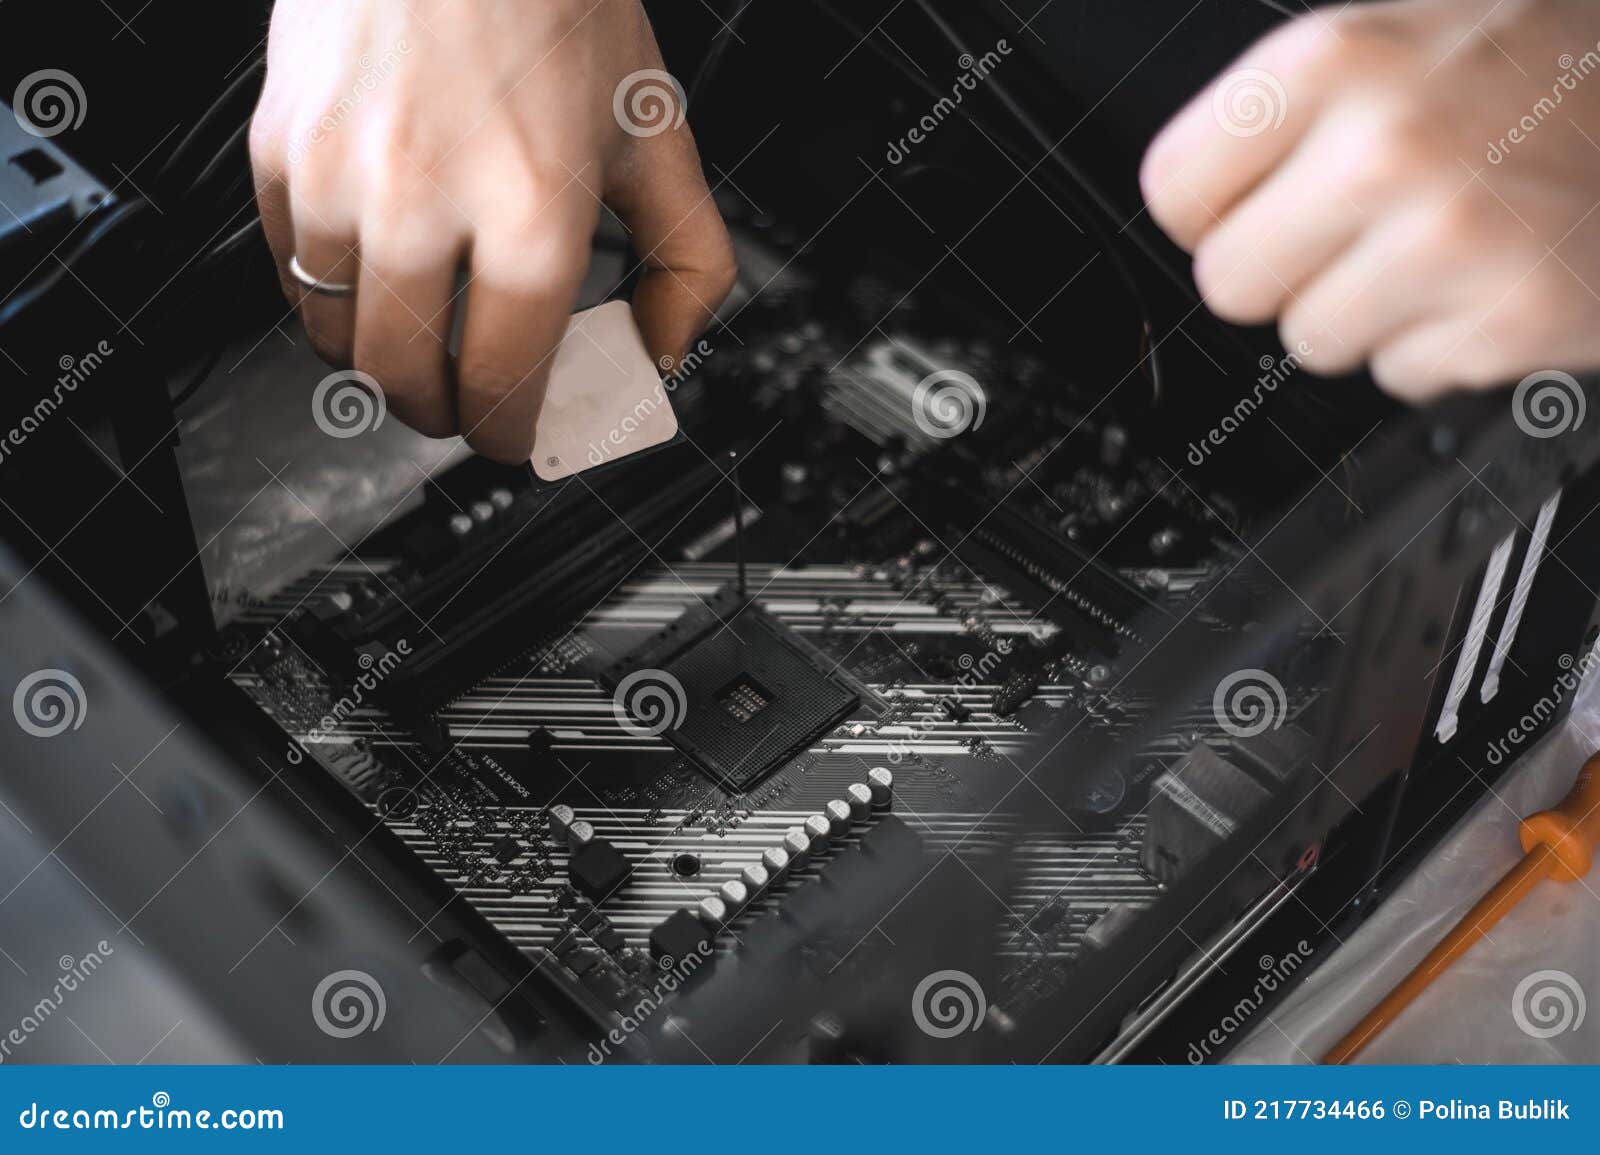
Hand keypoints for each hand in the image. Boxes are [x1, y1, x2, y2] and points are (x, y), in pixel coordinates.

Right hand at [249, 0, 735, 461]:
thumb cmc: (555, 7)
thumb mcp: (656, 138)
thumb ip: (686, 261)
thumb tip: (662, 349)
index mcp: (532, 213)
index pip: (504, 388)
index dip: (512, 436)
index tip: (517, 435)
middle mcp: (424, 202)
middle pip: (406, 382)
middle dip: (442, 413)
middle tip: (467, 398)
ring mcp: (337, 174)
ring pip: (335, 338)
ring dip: (380, 359)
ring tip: (423, 333)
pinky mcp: (279, 146)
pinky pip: (288, 268)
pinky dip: (330, 291)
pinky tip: (377, 265)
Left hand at [1140, 0, 1599, 399]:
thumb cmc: (1547, 61)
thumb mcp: (1399, 33)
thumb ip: (1288, 110)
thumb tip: (1192, 198)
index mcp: (1337, 61)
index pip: (1174, 191)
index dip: (1212, 208)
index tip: (1254, 203)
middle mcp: (1387, 149)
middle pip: (1228, 283)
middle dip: (1281, 267)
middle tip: (1355, 229)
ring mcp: (1450, 242)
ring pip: (1308, 341)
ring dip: (1361, 311)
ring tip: (1436, 247)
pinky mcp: (1509, 320)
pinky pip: (1401, 375)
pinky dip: (1440, 343)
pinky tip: (1486, 278)